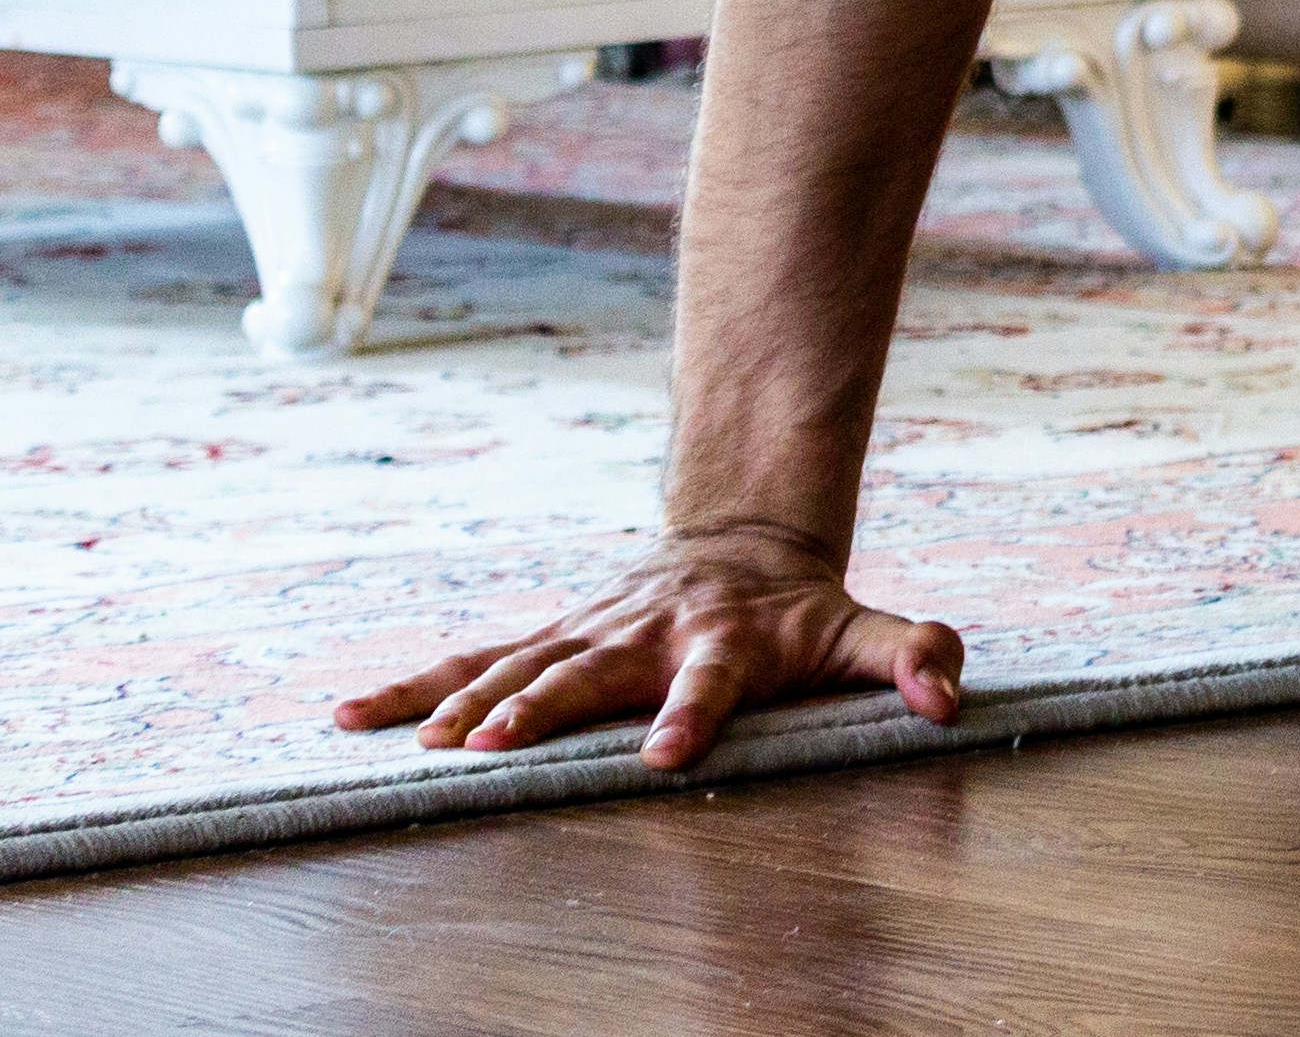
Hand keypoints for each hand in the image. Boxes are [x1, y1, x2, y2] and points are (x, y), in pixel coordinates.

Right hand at [329, 521, 964, 769]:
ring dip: (464, 703)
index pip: (709, 683)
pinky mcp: (550, 636)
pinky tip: (352, 716)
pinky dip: (415, 686)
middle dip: (542, 707)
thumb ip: (913, 655)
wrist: (746, 541)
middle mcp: (644, 633)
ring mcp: (588, 630)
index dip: (690, 717)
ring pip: (515, 663)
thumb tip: (947, 696)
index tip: (662, 758)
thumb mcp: (865, 630)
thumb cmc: (805, 611)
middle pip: (588, 672)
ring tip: (415, 745)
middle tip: (495, 747)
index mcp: (723, 641)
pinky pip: (473, 659)